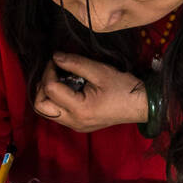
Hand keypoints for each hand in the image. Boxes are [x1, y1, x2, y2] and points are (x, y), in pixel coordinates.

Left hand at [33, 52, 147, 132]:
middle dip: (42, 85)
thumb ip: (76, 63)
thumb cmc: (124, 88)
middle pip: (40, 106)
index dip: (49, 71)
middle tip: (54, 71)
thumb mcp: (100, 71)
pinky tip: (68, 87)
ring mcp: (75, 125)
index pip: (50, 89)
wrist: (141, 106)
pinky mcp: (78, 124)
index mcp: (80, 109)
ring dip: (48, 93)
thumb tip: (55, 56)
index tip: (57, 60)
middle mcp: (74, 121)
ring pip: (46, 111)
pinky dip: (57, 99)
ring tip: (61, 79)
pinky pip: (57, 113)